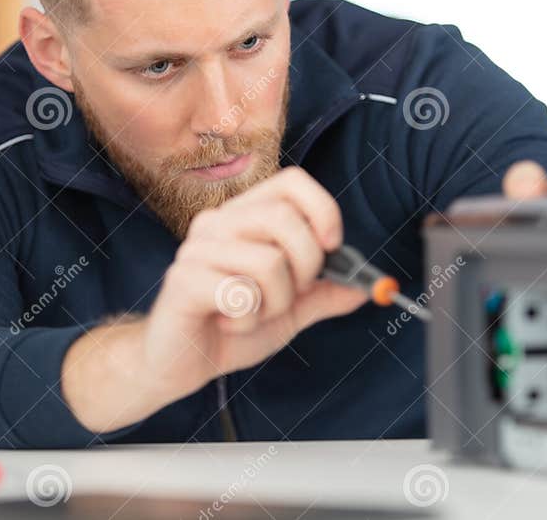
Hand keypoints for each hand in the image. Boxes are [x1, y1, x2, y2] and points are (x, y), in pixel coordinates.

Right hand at [142, 166, 366, 392]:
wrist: (181, 365)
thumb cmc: (229, 329)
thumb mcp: (289, 310)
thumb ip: (324, 294)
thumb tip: (365, 286)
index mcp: (244, 216)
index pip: (291, 182)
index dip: (322, 210)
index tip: (331, 248)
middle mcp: (218, 222)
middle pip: (284, 217)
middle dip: (307, 266)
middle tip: (291, 295)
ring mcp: (198, 249)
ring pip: (268, 261)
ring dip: (276, 303)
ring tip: (253, 315)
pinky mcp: (184, 280)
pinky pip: (241, 293)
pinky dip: (248, 320)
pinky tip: (229, 324)